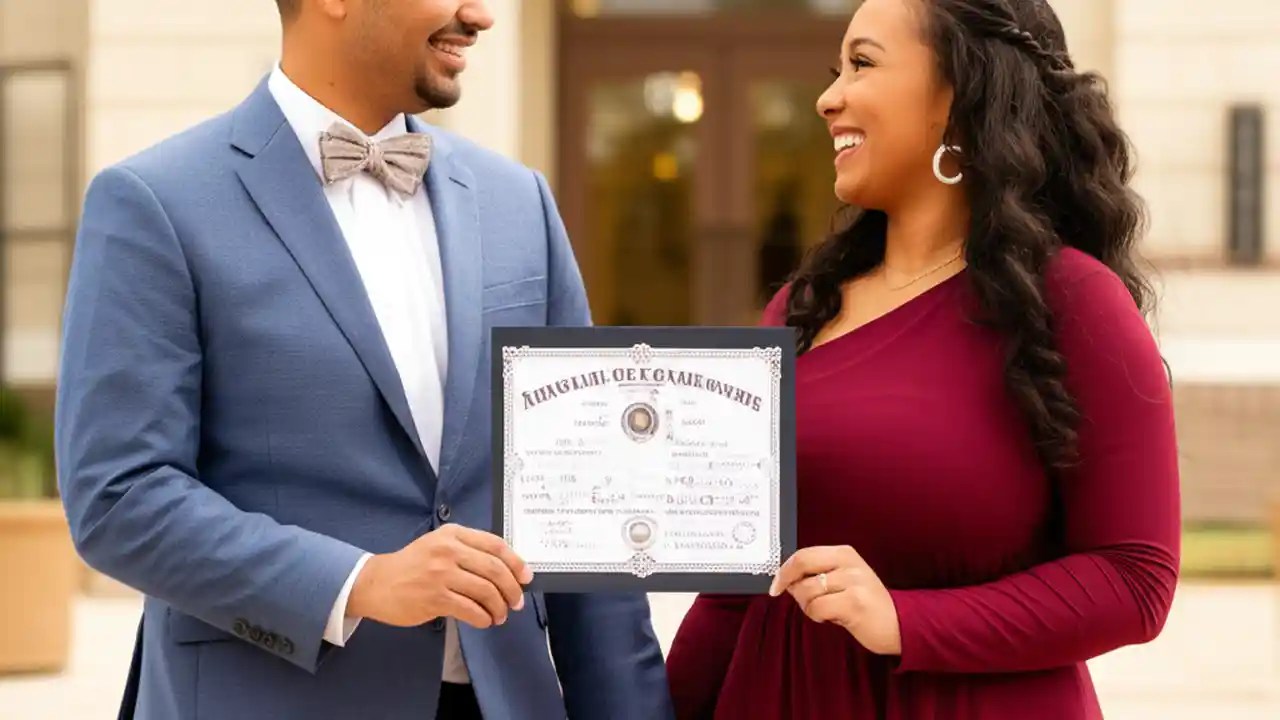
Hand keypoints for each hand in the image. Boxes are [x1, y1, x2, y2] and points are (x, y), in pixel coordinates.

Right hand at [349, 524, 532, 628]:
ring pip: (485, 591)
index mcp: (453, 534)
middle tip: (515, 602)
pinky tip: (484, 621)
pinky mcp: (434, 598)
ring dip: (498, 607)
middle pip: (494, 569)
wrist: (376, 583)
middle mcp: (448, 550)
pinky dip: (483, 618)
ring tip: (499, 615)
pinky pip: (470, 609)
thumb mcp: (439, 545)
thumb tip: (506, 570)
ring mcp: (440, 574)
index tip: (526, 577)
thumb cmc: (412, 565)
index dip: (516, 562)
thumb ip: (468, 550)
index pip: (495, 545)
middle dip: (511, 589)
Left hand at [769, 545, 900, 655]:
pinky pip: (817, 608)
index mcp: (845, 553)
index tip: (776, 584)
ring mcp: (853, 582)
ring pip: (807, 590)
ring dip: (808, 606)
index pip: (803, 554)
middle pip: (802, 564)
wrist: (900, 624)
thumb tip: (786, 579)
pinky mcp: (854, 603)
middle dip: (788, 583)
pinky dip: (818, 617)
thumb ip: (819, 574)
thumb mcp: (845, 580)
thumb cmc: (866, 604)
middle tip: (790, 596)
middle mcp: (849, 563)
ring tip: (826, 611)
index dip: (784, 570)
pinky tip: (832, 618)